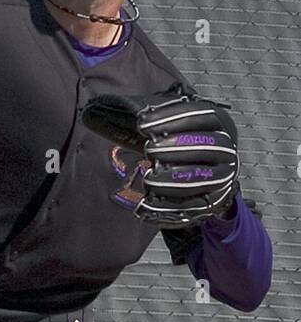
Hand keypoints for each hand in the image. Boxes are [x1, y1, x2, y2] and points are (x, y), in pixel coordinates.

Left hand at [81, 87, 239, 228]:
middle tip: (148, 149)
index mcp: (218, 122)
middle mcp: (228, 148)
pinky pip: (194, 207)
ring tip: (149, 179)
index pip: (201, 114)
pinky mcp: (213, 202)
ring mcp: (224, 177)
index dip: (171, 117)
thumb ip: (138, 114)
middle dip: (176, 146)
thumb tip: (92, 113)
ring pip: (204, 179)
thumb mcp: (161, 123)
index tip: (142, 122)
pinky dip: (170, 208)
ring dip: (174, 180)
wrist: (203, 171)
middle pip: (207, 146)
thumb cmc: (175, 139)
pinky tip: (146, 206)